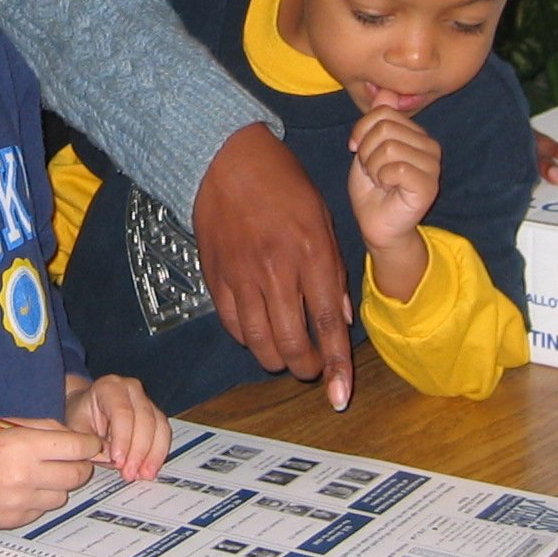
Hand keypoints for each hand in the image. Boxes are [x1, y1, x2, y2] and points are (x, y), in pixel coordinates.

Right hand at [0, 420, 101, 528]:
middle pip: (77, 475)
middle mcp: (24, 476)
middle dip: (78, 465)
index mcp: (23, 446)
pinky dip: (39, 500)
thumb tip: (76, 438)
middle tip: (67, 459)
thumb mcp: (4, 425)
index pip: (76, 448)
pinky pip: (42, 511)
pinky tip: (20, 489)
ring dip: (58, 485)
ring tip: (37, 474)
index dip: (89, 445)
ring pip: (62, 496)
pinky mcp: (13, 520)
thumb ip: (42, 429)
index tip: (89, 444)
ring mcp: (19, 502)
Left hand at [65, 375, 170, 481]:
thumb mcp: (77, 429)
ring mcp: (146, 400)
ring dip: (153, 454)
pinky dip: (158, 454)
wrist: (87, 409)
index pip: (122, 412)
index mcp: (109, 387)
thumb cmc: (82, 417)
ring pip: (159, 426)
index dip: (123, 439)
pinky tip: (149, 469)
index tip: (118, 461)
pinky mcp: (156, 415)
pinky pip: (164, 434)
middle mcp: (132, 389)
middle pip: (145, 419)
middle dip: (138, 451)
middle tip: (129, 473)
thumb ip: (90, 442)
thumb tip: (111, 458)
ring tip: (142, 475)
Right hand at [189, 124, 353, 408]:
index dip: (336, 367)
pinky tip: (258, 330)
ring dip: (276, 357)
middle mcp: (277, 272)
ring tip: (286, 350)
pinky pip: (232, 326)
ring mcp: (242, 277)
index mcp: (311, 255)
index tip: (340, 397)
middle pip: (292, 345)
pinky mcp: (215, 277)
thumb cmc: (282, 183)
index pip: (328, 325)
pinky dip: (248, 337)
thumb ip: (334, 271)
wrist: (226, 159)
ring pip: (259, 344)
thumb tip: (341, 319)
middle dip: (306, 367)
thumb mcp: (323, 219)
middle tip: (312, 364)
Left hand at [348, 105, 439, 303]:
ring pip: (388, 147)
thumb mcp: (368, 147)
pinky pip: (395, 168)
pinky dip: (382, 179)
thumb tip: (385, 90)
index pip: (384, 111)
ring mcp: (432, 166)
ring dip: (373, 167)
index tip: (360, 151)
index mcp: (417, 134)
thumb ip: (377, 119)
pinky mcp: (428, 185)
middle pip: (385, 127)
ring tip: (380, 181)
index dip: (362, 131)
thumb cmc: (372, 188)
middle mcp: (430, 146)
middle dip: (366, 151)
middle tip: (373, 171)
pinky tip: (388, 189)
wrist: (376, 224)